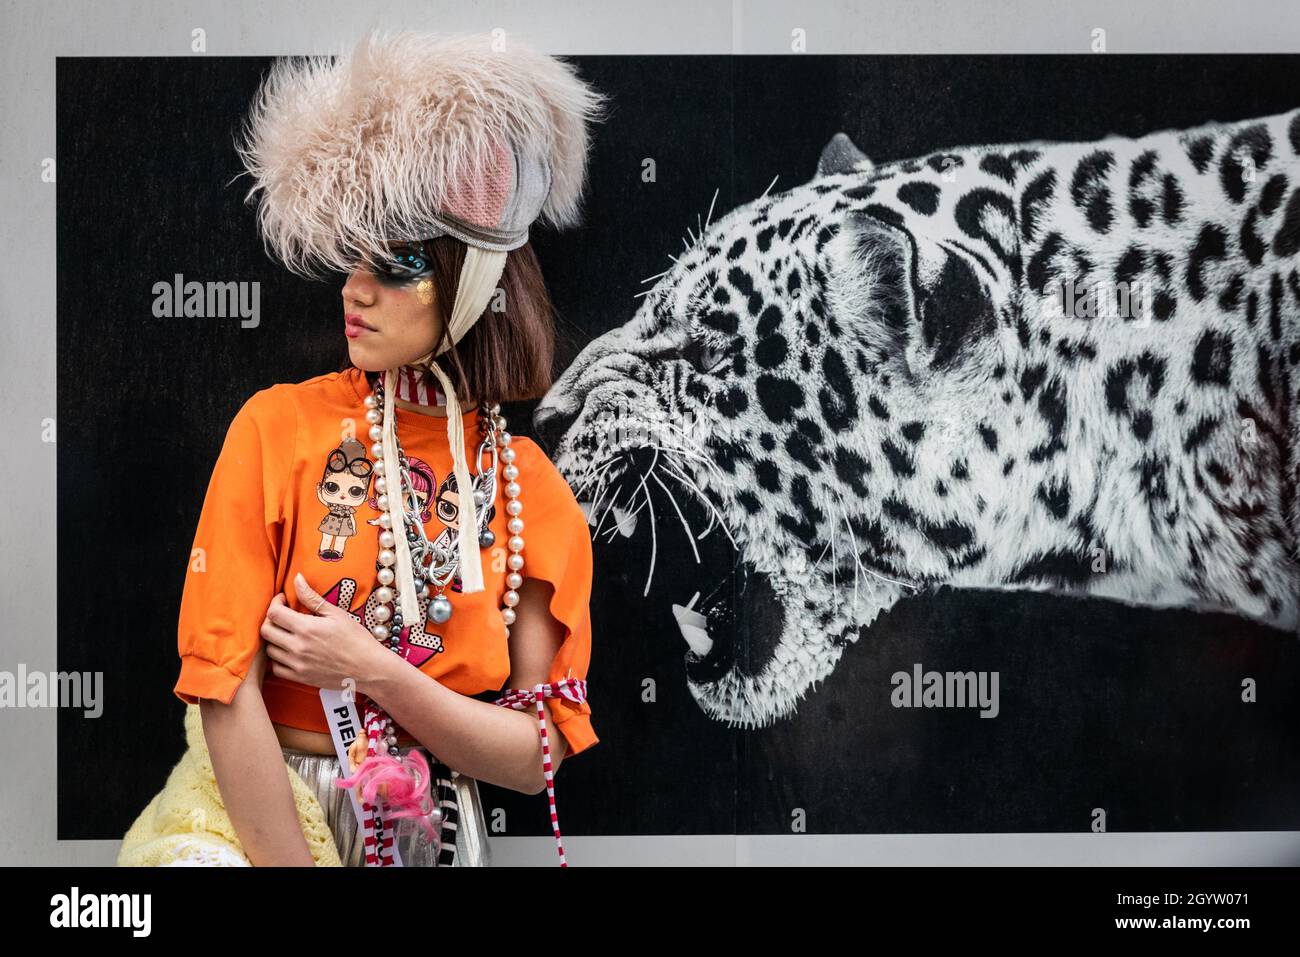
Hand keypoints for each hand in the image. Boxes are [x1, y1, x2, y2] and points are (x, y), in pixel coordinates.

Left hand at [262, 573, 388, 693]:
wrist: (369, 668)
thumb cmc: (356, 639)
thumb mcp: (336, 614)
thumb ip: (312, 597)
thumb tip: (297, 579)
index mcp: (306, 628)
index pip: (274, 613)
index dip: (275, 602)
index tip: (284, 600)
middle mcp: (297, 647)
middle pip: (266, 631)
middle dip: (271, 619)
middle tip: (282, 615)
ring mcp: (297, 664)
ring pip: (269, 650)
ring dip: (274, 639)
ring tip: (287, 633)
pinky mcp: (300, 678)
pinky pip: (276, 668)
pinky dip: (278, 659)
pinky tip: (289, 651)